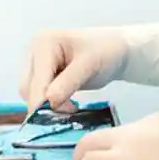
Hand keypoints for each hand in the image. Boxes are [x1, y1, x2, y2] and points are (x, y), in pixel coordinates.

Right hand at [19, 23, 158, 112]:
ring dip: (50, 105)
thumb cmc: (115, 49)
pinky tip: (72, 108)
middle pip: (28, 87)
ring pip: (34, 93)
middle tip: (67, 115)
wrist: (130, 47)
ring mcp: (42, 59)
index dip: (41, 102)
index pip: (33, 80)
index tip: (54, 117)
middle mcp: (38, 48)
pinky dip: (55, 103)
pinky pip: (44, 94)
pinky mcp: (51, 71)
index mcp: (44, 43)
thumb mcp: (92, 65)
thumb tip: (47, 101)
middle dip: (44, 104)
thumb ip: (68, 83)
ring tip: (73, 109)